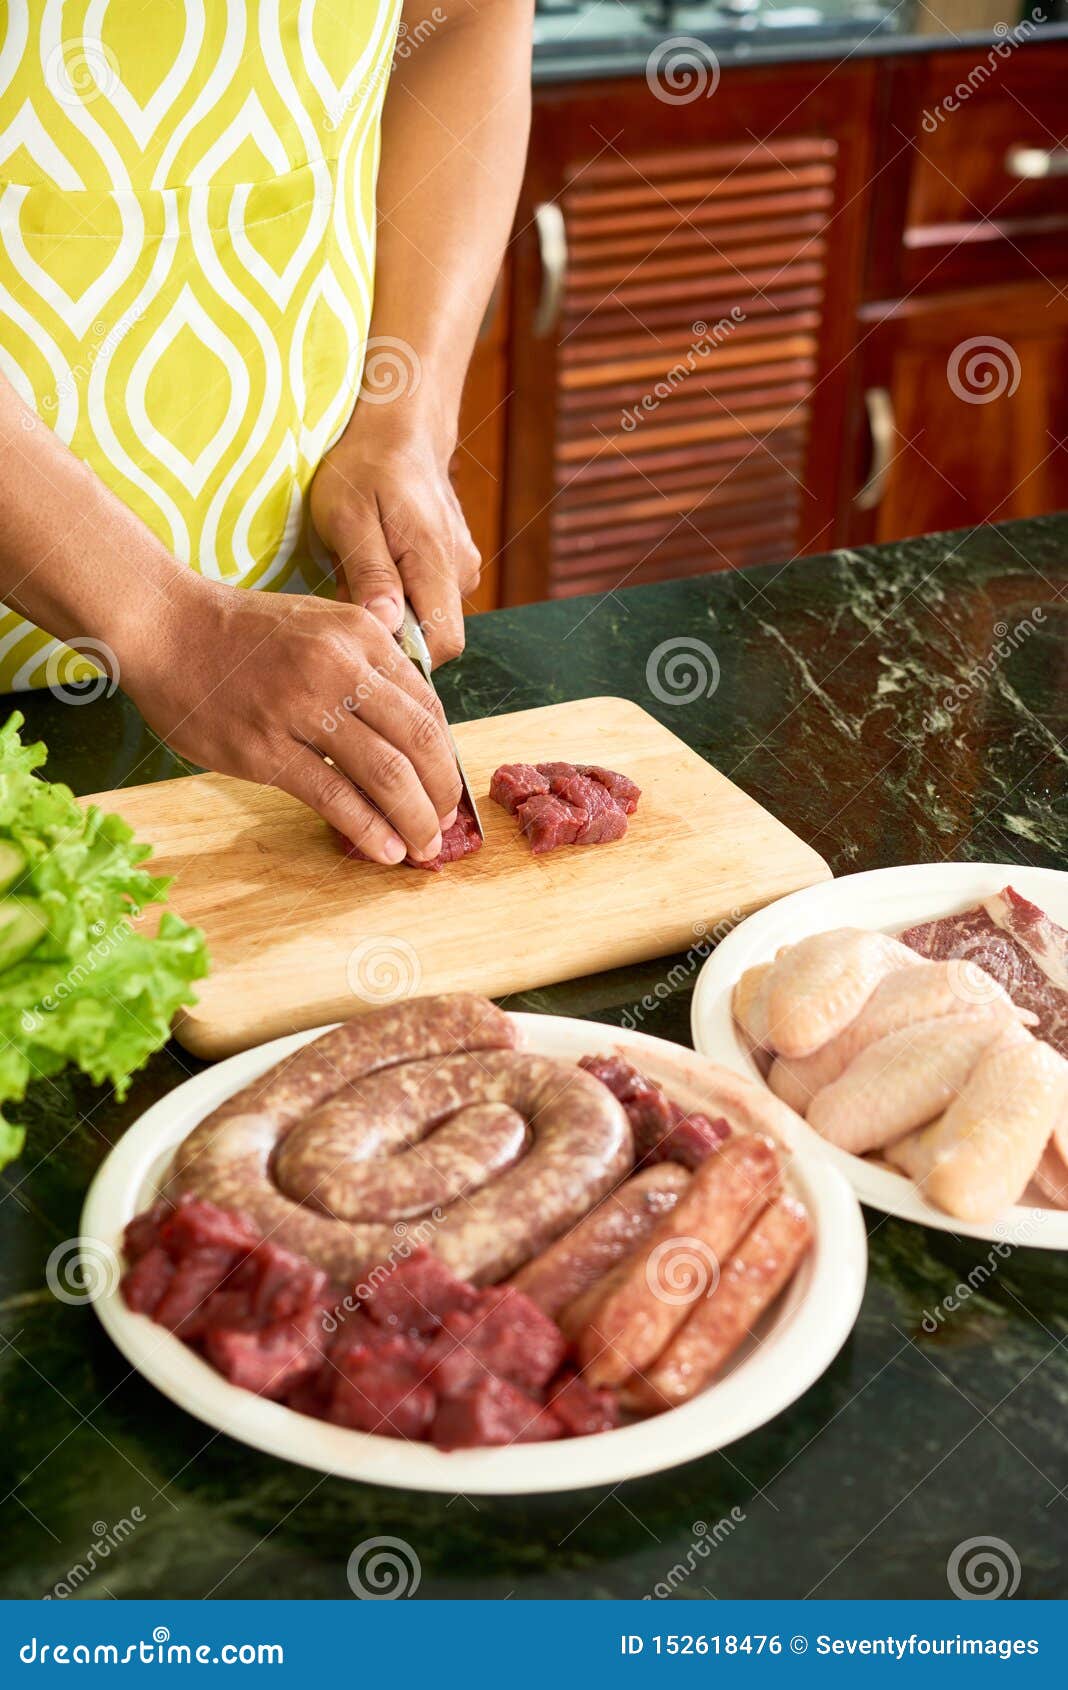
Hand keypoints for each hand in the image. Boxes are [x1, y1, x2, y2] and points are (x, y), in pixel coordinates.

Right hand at [121, 573, 460, 864]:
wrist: (166, 628)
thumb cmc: (244, 634)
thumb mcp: (321, 624)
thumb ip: (368, 664)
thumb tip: (414, 728)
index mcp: (361, 635)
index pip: (429, 707)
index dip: (446, 757)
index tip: (445, 788)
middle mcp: (339, 667)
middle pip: (421, 743)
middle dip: (442, 794)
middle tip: (443, 825)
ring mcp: (301, 709)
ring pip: (387, 774)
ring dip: (415, 820)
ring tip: (422, 847)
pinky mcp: (265, 750)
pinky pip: (334, 797)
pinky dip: (369, 830)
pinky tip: (385, 850)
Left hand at [309, 419, 479, 665]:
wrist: (397, 430)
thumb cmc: (363, 468)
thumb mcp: (348, 517)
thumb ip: (370, 573)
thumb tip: (386, 625)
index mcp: (437, 560)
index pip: (442, 644)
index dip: (403, 653)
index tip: (362, 632)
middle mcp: (462, 569)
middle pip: (433, 636)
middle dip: (390, 628)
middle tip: (349, 588)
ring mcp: (463, 566)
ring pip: (428, 617)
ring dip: (391, 608)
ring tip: (361, 567)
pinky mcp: (457, 563)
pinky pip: (428, 597)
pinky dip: (400, 591)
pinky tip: (378, 560)